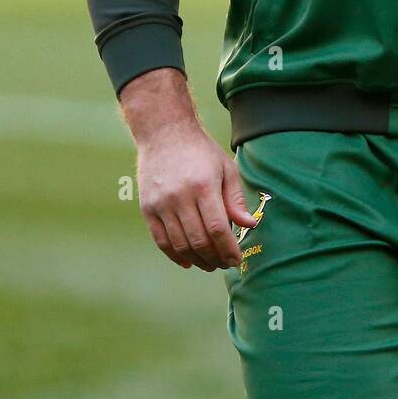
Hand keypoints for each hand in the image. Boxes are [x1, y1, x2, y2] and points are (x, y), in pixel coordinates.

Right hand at [136, 123, 256, 270]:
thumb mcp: (226, 168)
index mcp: (204, 186)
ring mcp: (161, 204)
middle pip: (198, 241)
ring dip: (197, 261)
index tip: (236, 260)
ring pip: (180, 245)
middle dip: (215, 259)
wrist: (164, 133)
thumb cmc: (201, 151)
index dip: (228, 250)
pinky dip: (175, 255)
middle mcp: (180, 197)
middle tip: (224, 264)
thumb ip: (236, 199)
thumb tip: (250, 225)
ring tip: (209, 264)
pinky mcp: (147, 209)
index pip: (218, 229)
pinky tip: (188, 262)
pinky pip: (161, 241)